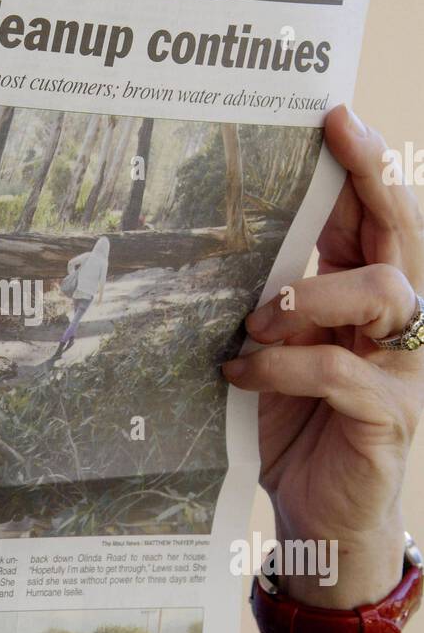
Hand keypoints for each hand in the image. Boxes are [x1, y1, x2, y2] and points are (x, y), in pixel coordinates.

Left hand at [222, 105, 423, 603]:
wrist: (316, 518)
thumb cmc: (294, 424)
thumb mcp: (276, 349)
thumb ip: (274, 297)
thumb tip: (228, 238)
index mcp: (367, 297)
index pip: (374, 217)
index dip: (362, 164)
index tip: (335, 114)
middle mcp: (398, 322)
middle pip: (399, 234)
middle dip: (371, 178)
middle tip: (336, 137)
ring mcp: (403, 368)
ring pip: (382, 291)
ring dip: (308, 294)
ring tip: (254, 322)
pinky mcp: (390, 417)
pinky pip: (343, 371)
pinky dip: (284, 365)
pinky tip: (241, 374)